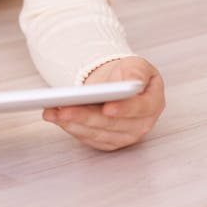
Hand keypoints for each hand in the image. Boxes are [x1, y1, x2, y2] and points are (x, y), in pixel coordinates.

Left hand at [42, 56, 165, 151]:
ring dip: (73, 124)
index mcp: (152, 104)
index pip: (139, 109)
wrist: (116, 83)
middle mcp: (140, 124)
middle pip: (112, 124)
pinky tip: (56, 117)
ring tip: (54, 112)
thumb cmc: (127, 73)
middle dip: (86, 117)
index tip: (107, 108)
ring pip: (97, 133)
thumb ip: (137, 71)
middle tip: (66, 109)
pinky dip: (70, 128)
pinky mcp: (107, 141)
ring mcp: (124, 136)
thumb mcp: (137, 64)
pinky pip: (88, 138)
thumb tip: (133, 82)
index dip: (123, 110)